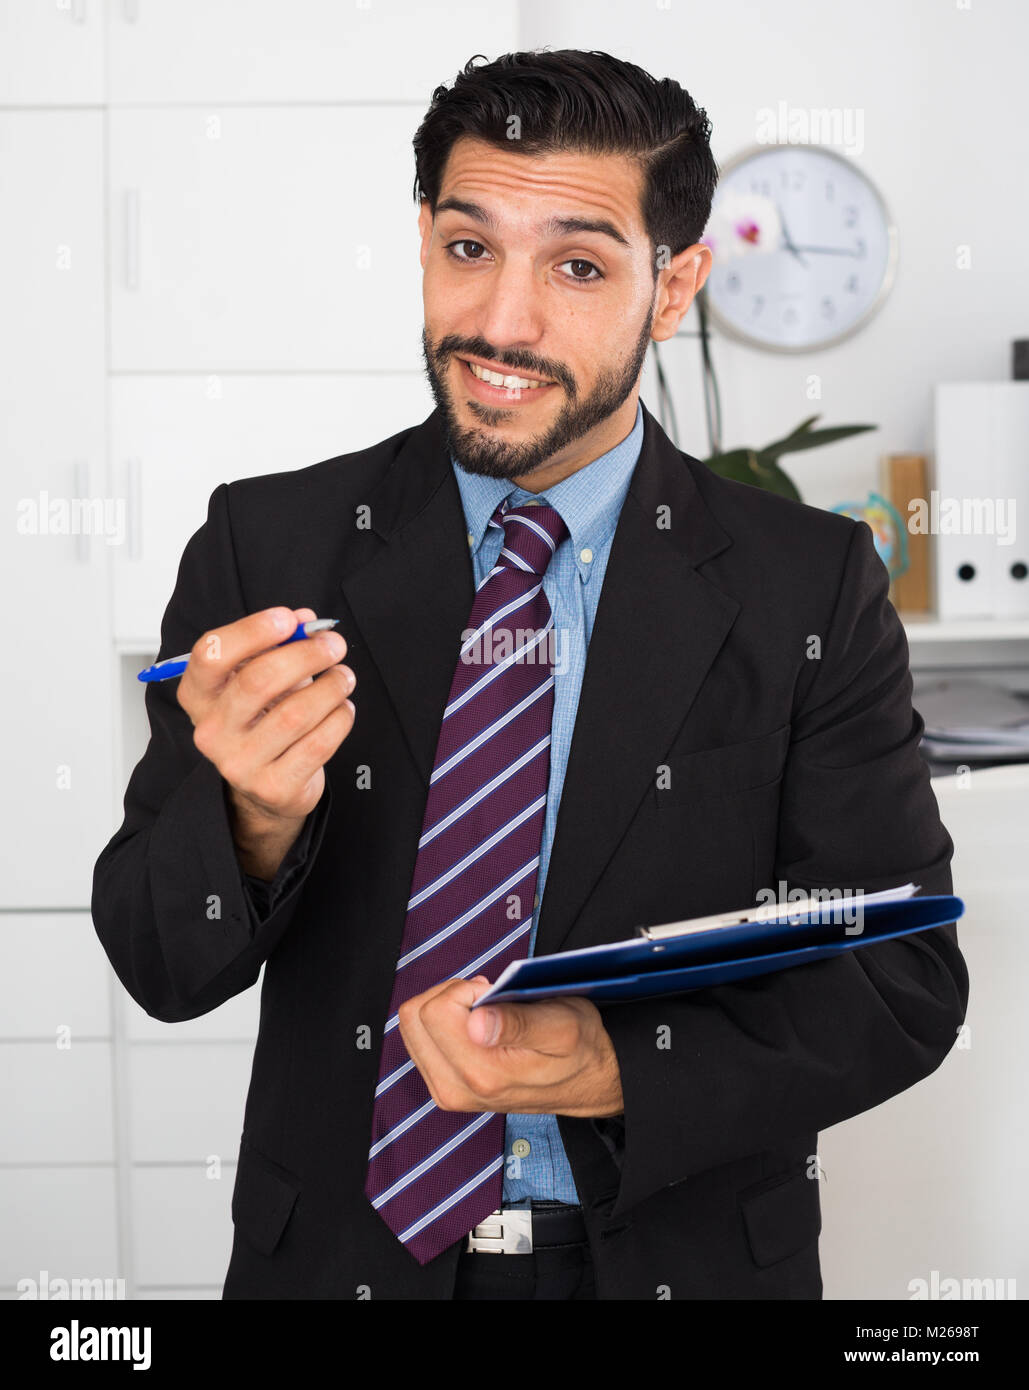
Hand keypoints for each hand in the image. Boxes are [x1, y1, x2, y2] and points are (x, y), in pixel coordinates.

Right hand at [176, 605, 356, 877]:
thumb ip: (280, 645)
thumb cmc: (264, 720)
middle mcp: (211, 730)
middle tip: (334, 645)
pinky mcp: (273, 787)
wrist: (267, 787)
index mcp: (199, 695)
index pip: (212, 654)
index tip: (289, 619)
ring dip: (330, 687)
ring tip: (344, 677)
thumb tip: (306, 621)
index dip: (252, 630)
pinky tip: (343, 708)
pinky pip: (317, 744)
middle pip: (257, 680)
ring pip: (294, 714)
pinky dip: (339, 719)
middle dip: (305, 655)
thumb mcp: (263, 678)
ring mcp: (239, 763)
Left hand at [397, 976, 623, 1118]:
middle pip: (415, 1017)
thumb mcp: (562, 1026)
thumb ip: (518, 1023)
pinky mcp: (444, 1087)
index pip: (435, 1011)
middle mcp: (457, 1088)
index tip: (493, 995)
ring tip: (483, 1012)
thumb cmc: (578, 1049)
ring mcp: (447, 1091)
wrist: (585, 1082)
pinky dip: (444, 1023)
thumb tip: (475, 1022)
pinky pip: (420, 1040)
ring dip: (445, 1007)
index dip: (464, 990)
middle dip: (451, 995)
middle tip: (488, 1001)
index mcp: (483, 1073)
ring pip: (412, 1027)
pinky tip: (475, 1026)